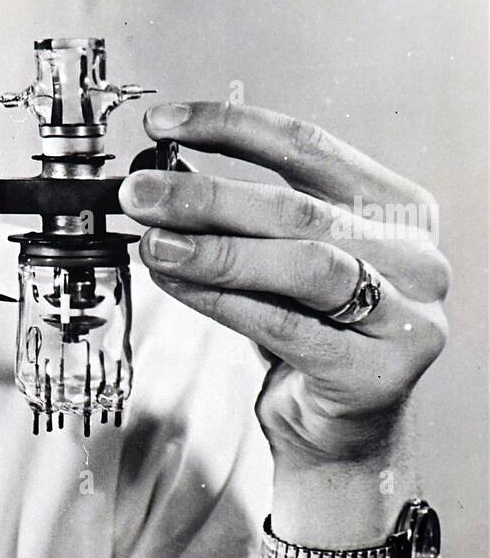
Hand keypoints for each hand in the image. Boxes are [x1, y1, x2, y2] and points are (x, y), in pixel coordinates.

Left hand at [120, 102, 449, 469]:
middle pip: (299, 209)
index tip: (165, 123)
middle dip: (207, 196)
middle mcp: (415, 257)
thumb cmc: (311, 339)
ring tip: (155, 243)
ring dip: (216, 250)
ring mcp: (406, 316)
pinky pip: (288, 326)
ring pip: (303, 264)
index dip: (232, 129)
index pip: (308, 148)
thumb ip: (243, 218)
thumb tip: (164, 171)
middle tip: (142, 192)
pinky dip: (225, 302)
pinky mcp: (377, 372)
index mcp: (398, 210)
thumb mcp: (282, 264)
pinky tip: (179, 286)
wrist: (337, 433)